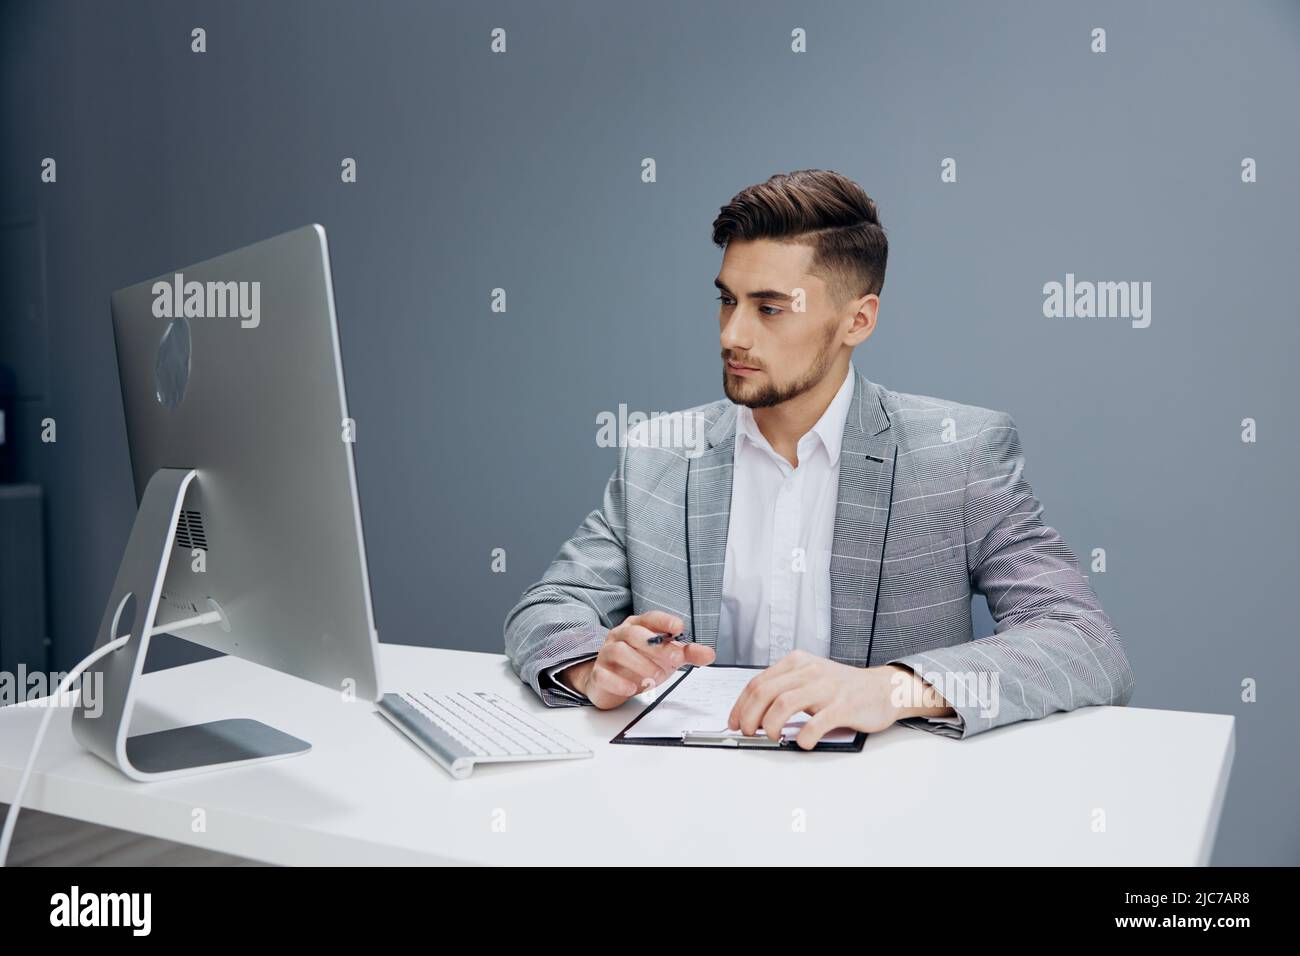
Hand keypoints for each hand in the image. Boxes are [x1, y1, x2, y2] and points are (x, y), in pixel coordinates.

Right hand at [560, 611, 715, 708]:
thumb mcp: (666, 657)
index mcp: (637, 626)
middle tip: (675, 660)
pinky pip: (603, 674)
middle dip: (655, 646)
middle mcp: (619, 635)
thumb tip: (710, 654)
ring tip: (656, 677)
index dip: (664, 621)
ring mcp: (606, 654)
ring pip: (619, 651)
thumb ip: (687, 654)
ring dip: (640, 664)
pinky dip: (619, 681)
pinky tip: (633, 689)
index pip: (650, 618)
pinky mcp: (598, 673)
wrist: (611, 682)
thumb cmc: (640, 663)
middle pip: (633, 633)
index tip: (679, 628)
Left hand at [727, 651, 938, 749]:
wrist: (884, 689)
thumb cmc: (844, 688)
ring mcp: (827, 687)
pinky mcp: (844, 705)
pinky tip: (801, 742)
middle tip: (748, 733)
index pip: (757, 682)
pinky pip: (817, 722)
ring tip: (771, 737)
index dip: (740, 706)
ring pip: (784, 703)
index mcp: (797, 662)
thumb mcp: (810, 678)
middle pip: (765, 692)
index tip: (734, 723)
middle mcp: (809, 671)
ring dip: (770, 724)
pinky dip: (803, 735)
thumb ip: (785, 689)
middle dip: (749, 716)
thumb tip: (754, 714)